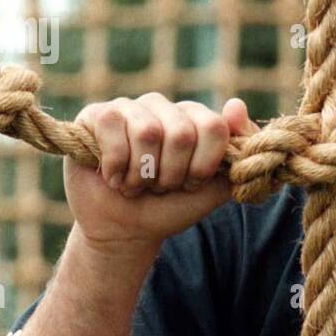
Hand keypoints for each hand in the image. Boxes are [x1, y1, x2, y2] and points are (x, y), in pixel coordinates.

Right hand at [65, 93, 259, 252]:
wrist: (125, 230)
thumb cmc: (171, 206)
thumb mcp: (214, 187)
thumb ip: (237, 153)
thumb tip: (236, 105)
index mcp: (196, 119)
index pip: (214, 127)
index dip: (202, 165)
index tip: (191, 183)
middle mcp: (165, 106)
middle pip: (181, 133)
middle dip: (170, 175)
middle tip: (160, 186)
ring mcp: (131, 107)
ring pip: (147, 132)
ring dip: (142, 175)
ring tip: (137, 184)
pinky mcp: (98, 114)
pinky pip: (113, 129)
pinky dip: (115, 168)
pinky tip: (113, 177)